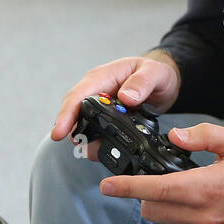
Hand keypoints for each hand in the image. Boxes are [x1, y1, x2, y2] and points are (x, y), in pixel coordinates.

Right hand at [51, 53, 180, 140]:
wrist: (164, 81)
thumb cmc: (156, 71)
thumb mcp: (155, 73)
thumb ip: (142, 83)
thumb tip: (126, 97)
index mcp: (103, 76)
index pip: (78, 95)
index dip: (66, 114)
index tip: (59, 133)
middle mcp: (96, 91)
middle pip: (75, 112)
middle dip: (73, 131)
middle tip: (81, 147)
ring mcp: (101, 105)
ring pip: (84, 124)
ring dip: (87, 139)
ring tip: (95, 151)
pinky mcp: (108, 117)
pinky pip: (98, 130)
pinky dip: (99, 140)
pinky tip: (104, 149)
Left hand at [97, 123, 223, 223]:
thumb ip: (203, 136)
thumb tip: (175, 136)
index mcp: (204, 188)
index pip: (154, 189)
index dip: (126, 187)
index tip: (106, 185)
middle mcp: (201, 216)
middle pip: (150, 209)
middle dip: (147, 195)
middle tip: (163, 181)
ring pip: (163, 222)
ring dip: (164, 208)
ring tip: (189, 195)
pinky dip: (179, 221)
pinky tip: (200, 209)